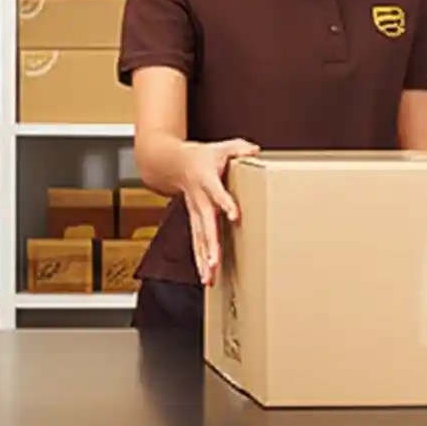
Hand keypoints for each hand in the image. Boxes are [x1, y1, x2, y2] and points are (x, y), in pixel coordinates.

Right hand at [179, 139, 258, 285]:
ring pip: (197, 238)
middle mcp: (199, 199)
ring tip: (209, 277)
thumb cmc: (198, 156)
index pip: (216, 192)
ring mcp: (194, 212)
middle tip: (214, 262)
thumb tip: (255, 150)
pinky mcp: (194, 220)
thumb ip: (239, 148)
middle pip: (204, 224)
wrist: (170, 163)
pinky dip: (199, 260)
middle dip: (209, 244)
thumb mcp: (220, 148)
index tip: (235, 216)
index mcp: (206, 179)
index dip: (225, 202)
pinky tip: (205, 276)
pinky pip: (196, 241)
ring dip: (202, 259)